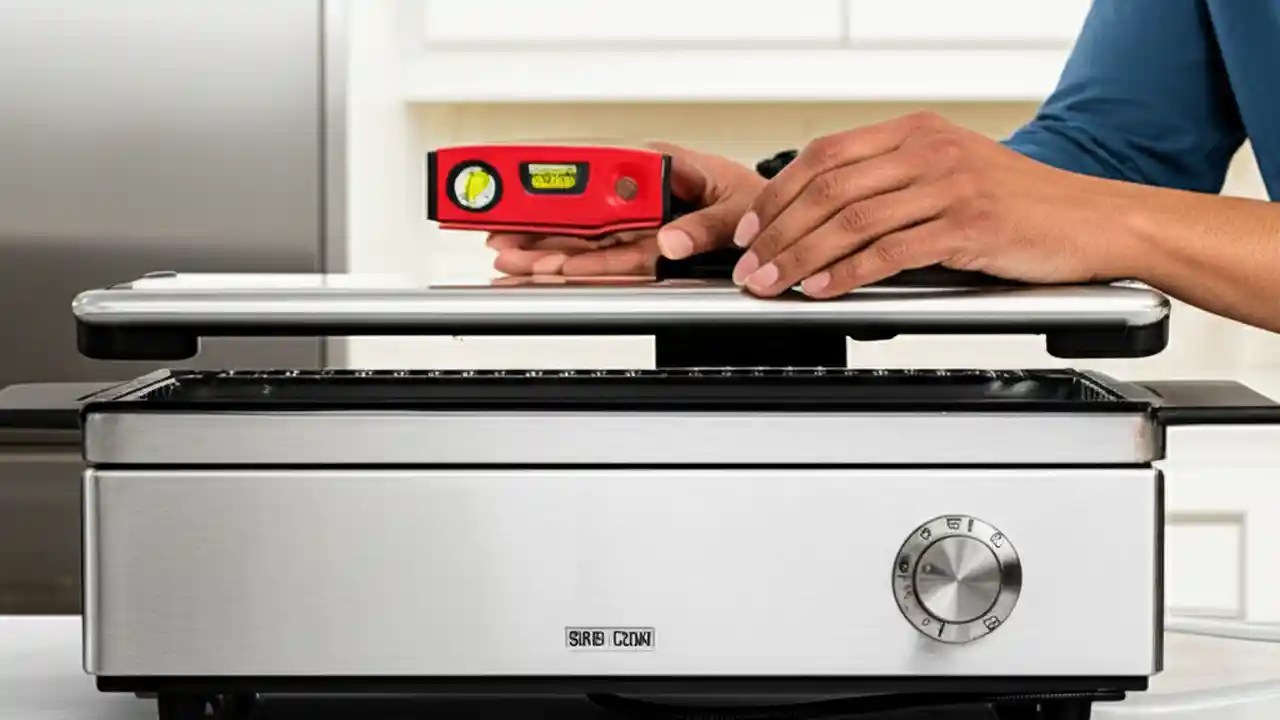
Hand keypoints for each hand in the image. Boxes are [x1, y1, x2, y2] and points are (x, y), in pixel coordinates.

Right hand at [489, 142, 764, 276]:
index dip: (563, 192)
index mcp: (660, 170)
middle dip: (538, 227)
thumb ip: (703, 227)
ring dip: (544, 248)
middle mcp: (641, 195)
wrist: (774, 219)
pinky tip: (541, 269)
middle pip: (582, 213)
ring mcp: (639, 223)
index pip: (601, 179)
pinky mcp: (644, 248)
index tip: (532, 201)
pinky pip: (603, 258)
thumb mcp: (738, 209)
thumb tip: (670, 240)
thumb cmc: (756, 200)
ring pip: (583, 239)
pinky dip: (572, 266)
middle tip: (500, 240)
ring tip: (506, 259)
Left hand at [730, 111, 1139, 297]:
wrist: (1098, 220)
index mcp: (917, 131)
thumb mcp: (952, 173)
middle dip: (776, 232)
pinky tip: (823, 290)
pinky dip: (848, 273)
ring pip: (850, 220)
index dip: (777, 193)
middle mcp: (929, 150)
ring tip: (772, 285)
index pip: (824, 155)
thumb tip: (826, 219)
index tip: (750, 228)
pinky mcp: (969, 226)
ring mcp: (949, 185)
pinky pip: (891, 251)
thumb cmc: (1023, 205)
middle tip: (749, 266)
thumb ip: (894, 183)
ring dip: (800, 257)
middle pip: (827, 187)